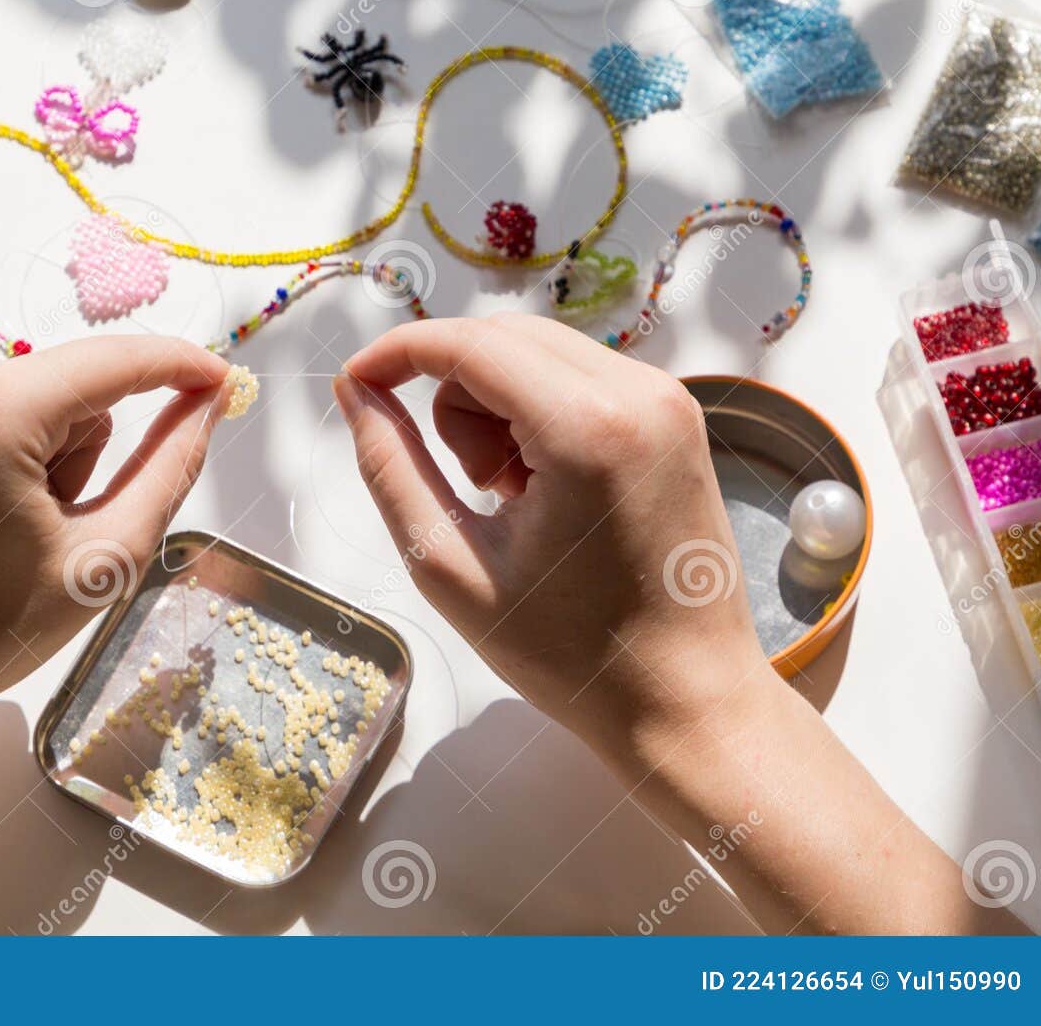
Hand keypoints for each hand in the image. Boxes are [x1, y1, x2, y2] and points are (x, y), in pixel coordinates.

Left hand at [0, 336, 230, 734]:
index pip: (113, 361)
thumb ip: (170, 468)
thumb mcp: (102, 557)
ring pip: (27, 393)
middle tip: (47, 529)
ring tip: (2, 527)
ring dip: (38, 452)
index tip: (223, 377)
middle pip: (69, 386)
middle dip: (79, 450)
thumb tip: (209, 401)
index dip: (179, 365)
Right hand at [332, 313, 766, 760]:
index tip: (353, 386)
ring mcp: (671, 400)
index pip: (468, 343)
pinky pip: (578, 377)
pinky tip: (548, 493)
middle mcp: (642, 393)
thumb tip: (354, 392)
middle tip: (468, 490)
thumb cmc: (570, 655)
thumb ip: (390, 466)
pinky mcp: (678, 417)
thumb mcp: (449, 565)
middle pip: (501, 338)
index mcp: (589, 428)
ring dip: (496, 409)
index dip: (395, 353)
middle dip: (453, 398)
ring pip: (536, 353)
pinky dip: (538, 416)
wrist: (687, 702)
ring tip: (513, 502)